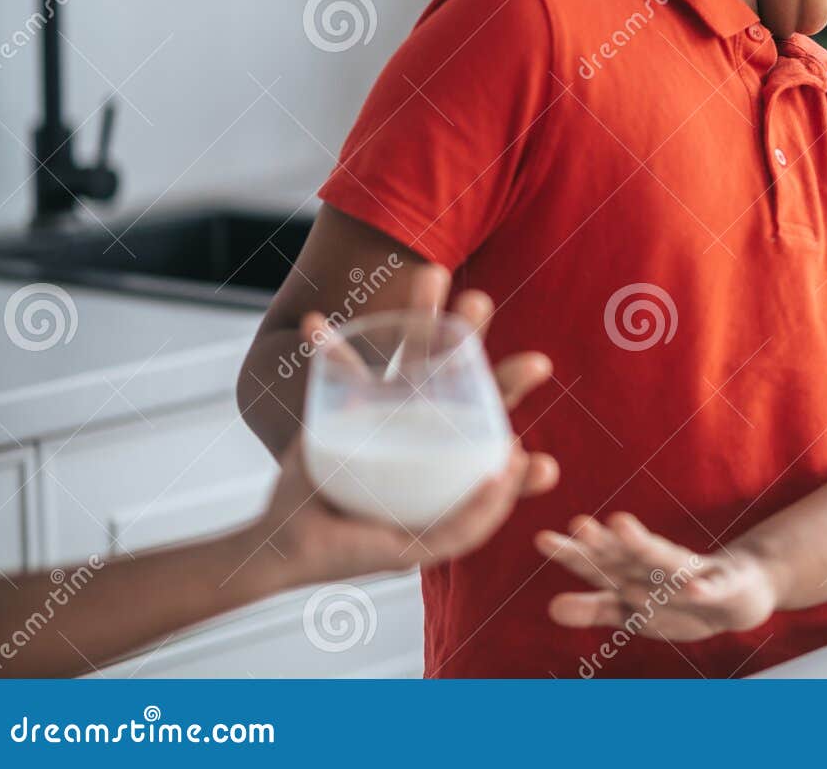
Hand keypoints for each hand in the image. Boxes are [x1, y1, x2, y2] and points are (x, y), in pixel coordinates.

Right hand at [248, 264, 558, 587]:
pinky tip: (314, 324)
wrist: (289, 546)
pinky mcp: (346, 402)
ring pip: (409, 350)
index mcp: (452, 449)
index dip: (511, 386)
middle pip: (455, 367)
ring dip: (419, 312)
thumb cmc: (360, 550)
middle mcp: (426, 419)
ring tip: (432, 276)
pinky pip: (338, 367)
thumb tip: (515, 463)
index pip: (491, 412)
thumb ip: (466, 522)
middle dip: (470, 333)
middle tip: (481, 301)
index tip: (537, 364)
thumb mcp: (417, 548)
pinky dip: (327, 345)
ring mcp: (386, 406)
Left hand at [535, 513, 780, 640]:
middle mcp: (660, 566)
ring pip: (668, 562)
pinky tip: (696, 590)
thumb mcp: (635, 611)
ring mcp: (695, 574)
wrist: (743, 588)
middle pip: (628, 553)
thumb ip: (595, 609)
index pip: (598, 563)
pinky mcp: (727, 585)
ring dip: (646, 547)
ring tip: (622, 530)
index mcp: (635, 573)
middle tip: (579, 525)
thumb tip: (552, 609)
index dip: (572, 554)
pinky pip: (716, 588)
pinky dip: (706, 588)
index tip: (542, 540)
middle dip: (605, 543)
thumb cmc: (678, 598)